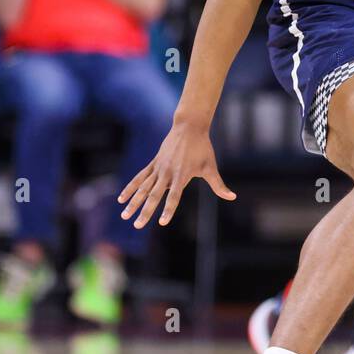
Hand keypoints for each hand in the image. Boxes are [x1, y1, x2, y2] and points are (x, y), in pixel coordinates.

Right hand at [118, 120, 235, 227]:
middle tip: (138, 226)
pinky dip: (130, 188)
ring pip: (142, 188)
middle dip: (145, 211)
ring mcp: (158, 168)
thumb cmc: (202, 148)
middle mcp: (167, 173)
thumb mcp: (211, 167)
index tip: (162, 222)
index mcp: (181, 175)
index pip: (174, 196)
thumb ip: (218, 185)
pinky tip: (121, 199)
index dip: (168, 209)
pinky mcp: (153, 164)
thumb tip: (232, 197)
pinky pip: (139, 178)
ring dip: (133, 202)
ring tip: (124, 216)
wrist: (189, 127)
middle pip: (153, 195)